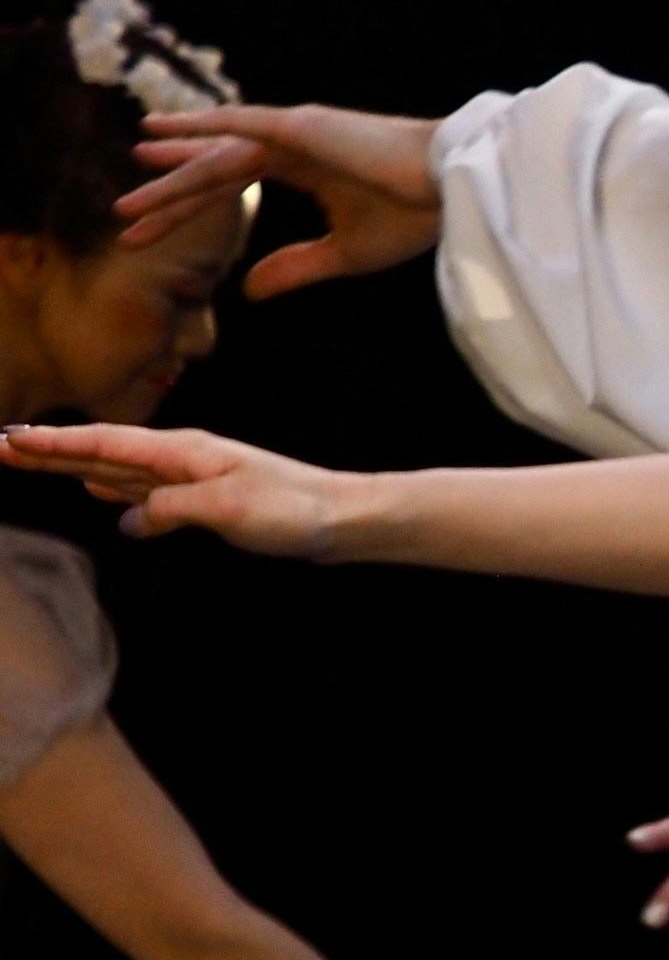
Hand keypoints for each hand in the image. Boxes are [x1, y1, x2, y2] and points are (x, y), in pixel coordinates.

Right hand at [0, 423, 353, 556]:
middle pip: (101, 452)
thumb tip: (129, 519)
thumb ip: (172, 508)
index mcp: (183, 452)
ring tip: (31, 460)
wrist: (344, 518)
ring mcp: (193, 478)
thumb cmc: (294, 510)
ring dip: (73, 466)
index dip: (54, 444)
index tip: (10, 440)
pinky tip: (100, 494)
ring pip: (117, 470)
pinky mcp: (207, 500)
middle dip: (49, 450)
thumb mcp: (228, 508)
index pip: (104, 443)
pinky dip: (116, 491)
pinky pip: (146, 492)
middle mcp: (182, 459)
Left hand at [118, 104, 444, 296]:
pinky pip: (236, 127)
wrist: (455, 184)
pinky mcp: (299, 126)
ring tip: (130, 192)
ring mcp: (293, 132)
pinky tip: (159, 130)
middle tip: (124, 215)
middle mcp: (293, 146)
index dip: (188, 212)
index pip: (231, 189)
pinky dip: (196, 128)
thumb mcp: (347, 253)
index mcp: (308, 170)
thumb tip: (247, 290)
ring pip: (218, 156)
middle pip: (214, 172)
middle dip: (169, 195)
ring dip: (172, 176)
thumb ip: (295, 266)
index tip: (146, 236)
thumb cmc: (416, 214)